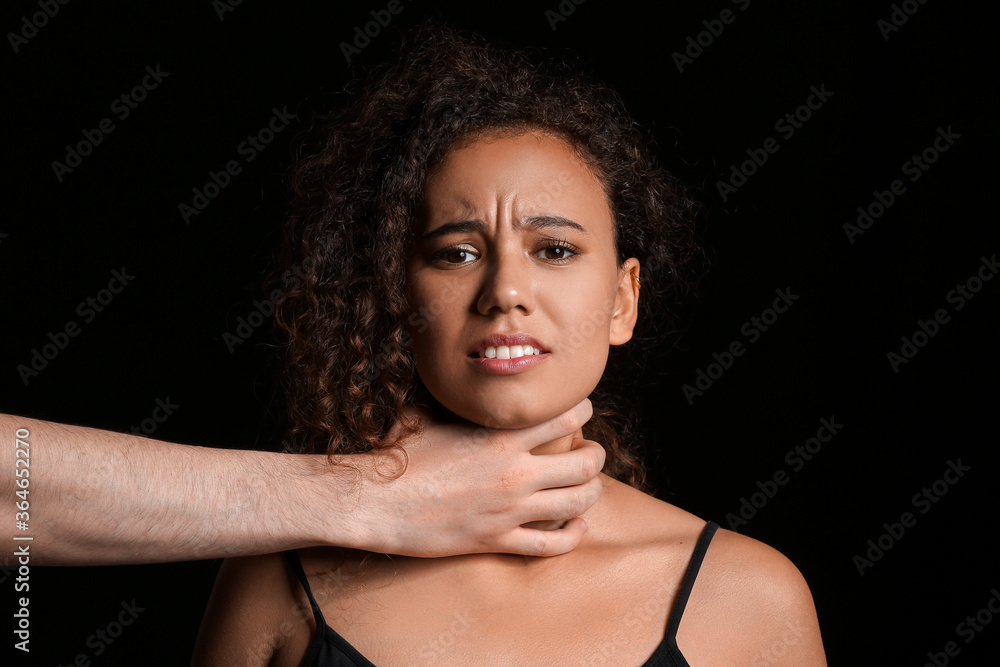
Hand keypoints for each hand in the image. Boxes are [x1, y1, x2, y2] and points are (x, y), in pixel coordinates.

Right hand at [348, 398, 604, 556]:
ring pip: (578, 503)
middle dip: (596, 455)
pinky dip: (573, 536)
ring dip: (592, 492)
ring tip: (589, 485)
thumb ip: (457, 399)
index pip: (566, 418)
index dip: (583, 412)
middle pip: (585, 464)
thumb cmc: (399, 454)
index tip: (581, 413)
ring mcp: (508, 511)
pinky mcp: (496, 541)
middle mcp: (514, 473)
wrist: (374, 501)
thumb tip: (456, 372)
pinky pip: (552, 545)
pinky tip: (576, 526)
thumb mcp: (431, 413)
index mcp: (500, 438)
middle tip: (590, 452)